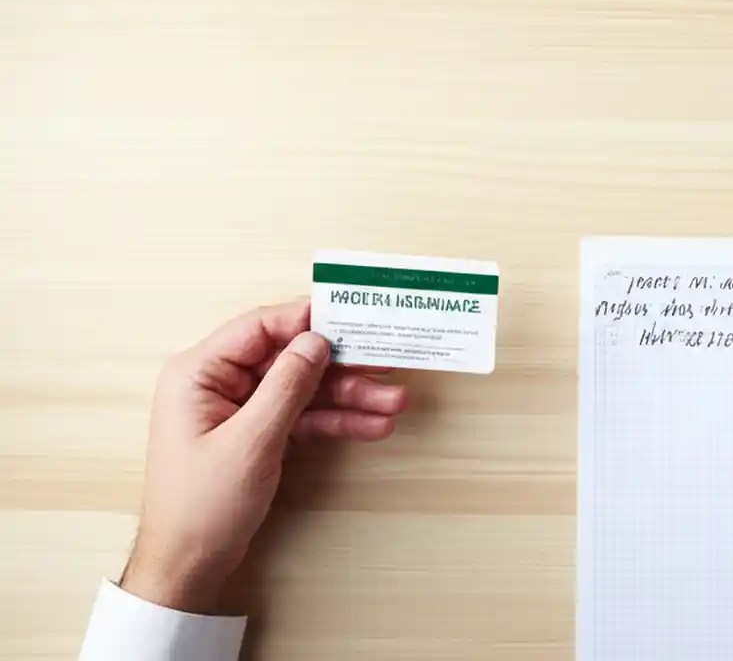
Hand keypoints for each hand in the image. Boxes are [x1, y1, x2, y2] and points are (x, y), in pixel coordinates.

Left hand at [121, 300, 407, 613]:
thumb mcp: (251, 441)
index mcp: (199, 373)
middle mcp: (219, 383)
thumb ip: (287, 386)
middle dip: (342, 365)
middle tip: (389, 362)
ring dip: (349, 396)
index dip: (308, 319)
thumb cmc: (202, 506)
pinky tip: (372, 425)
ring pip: (304, 389)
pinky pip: (304, 416)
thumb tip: (316, 340)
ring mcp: (241, 409)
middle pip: (291, 358)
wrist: (187, 566)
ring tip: (395, 403)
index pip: (260, 327)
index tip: (353, 316)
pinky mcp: (260, 433)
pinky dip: (336, 421)